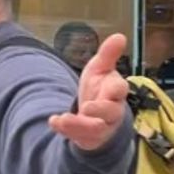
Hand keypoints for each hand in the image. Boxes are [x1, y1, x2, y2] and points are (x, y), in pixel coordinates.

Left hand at [49, 33, 129, 151]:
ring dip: (79, 124)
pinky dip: (66, 130)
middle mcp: (112, 111)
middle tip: (87, 107)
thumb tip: (119, 36)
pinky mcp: (88, 137)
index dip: (115, 89)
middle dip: (100, 110)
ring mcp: (101, 126)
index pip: (120, 89)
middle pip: (112, 113)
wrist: (95, 115)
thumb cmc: (100, 89)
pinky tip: (54, 122)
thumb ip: (108, 55)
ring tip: (62, 119)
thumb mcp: (100, 70)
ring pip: (95, 128)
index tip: (109, 88)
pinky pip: (79, 137)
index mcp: (116, 92)